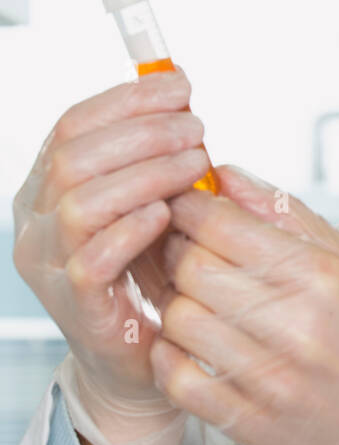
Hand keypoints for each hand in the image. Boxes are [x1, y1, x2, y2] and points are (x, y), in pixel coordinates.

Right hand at [12, 69, 212, 439]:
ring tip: (195, 166)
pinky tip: (167, 215)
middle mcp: (36, 221)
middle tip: (196, 130)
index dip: (126, 99)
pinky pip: (94, 259)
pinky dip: (133, 229)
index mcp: (47, 187)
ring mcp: (50, 265)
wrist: (137, 358)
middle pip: (74, 156)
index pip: (72, 125)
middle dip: (143, 132)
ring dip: (146, 174)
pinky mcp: (76, 304)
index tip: (178, 86)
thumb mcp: (144, 198)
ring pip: (82, 202)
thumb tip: (176, 88)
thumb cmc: (146, 272)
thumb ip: (150, 150)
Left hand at [153, 166, 338, 444]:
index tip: (185, 206)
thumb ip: (283, 212)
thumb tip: (224, 175)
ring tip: (193, 296)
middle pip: (191, 268)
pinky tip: (189, 344)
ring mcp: (272, 380)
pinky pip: (178, 380)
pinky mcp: (252, 424)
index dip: (188, 208)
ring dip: (174, 302)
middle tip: (183, 247)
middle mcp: (296, 326)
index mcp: (322, 275)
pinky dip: (169, 356)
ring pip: (178, 320)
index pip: (221, 225)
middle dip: (176, 249)